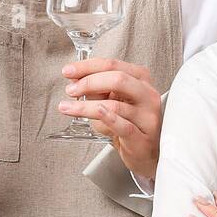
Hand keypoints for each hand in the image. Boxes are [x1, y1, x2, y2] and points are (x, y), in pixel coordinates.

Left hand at [57, 57, 161, 180]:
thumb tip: (74, 79)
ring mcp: (148, 116)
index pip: (113, 65)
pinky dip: (107, 118)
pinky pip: (123, 125)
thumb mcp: (112, 100)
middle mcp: (147, 94)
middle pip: (118, 79)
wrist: (144, 152)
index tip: (69, 71)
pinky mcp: (143, 137)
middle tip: (71, 90)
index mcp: (140, 79)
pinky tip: (93, 116)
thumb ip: (96, 89)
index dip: (87, 67)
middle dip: (89, 83)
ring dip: (86, 106)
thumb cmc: (130, 123)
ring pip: (115, 105)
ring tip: (68, 108)